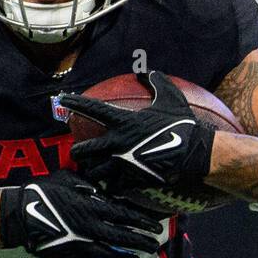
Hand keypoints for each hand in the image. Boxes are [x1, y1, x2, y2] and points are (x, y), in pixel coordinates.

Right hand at [0, 169, 161, 257]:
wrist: (21, 215)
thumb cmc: (42, 192)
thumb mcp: (67, 179)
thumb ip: (87, 185)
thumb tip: (100, 189)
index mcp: (92, 207)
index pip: (125, 216)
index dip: (142, 222)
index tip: (155, 227)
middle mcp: (91, 227)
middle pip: (122, 237)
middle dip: (141, 242)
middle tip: (154, 245)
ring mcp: (81, 244)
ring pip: (110, 254)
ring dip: (125, 257)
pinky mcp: (69, 257)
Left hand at [58, 72, 216, 198]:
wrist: (194, 152)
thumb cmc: (182, 124)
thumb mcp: (170, 97)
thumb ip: (156, 82)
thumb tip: (146, 70)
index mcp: (124, 122)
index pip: (92, 110)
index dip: (76, 103)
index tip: (63, 99)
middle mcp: (118, 143)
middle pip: (84, 149)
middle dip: (77, 151)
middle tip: (77, 151)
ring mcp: (123, 164)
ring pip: (95, 171)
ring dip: (91, 170)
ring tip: (90, 170)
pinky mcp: (133, 179)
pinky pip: (113, 186)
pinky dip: (109, 186)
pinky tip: (108, 187)